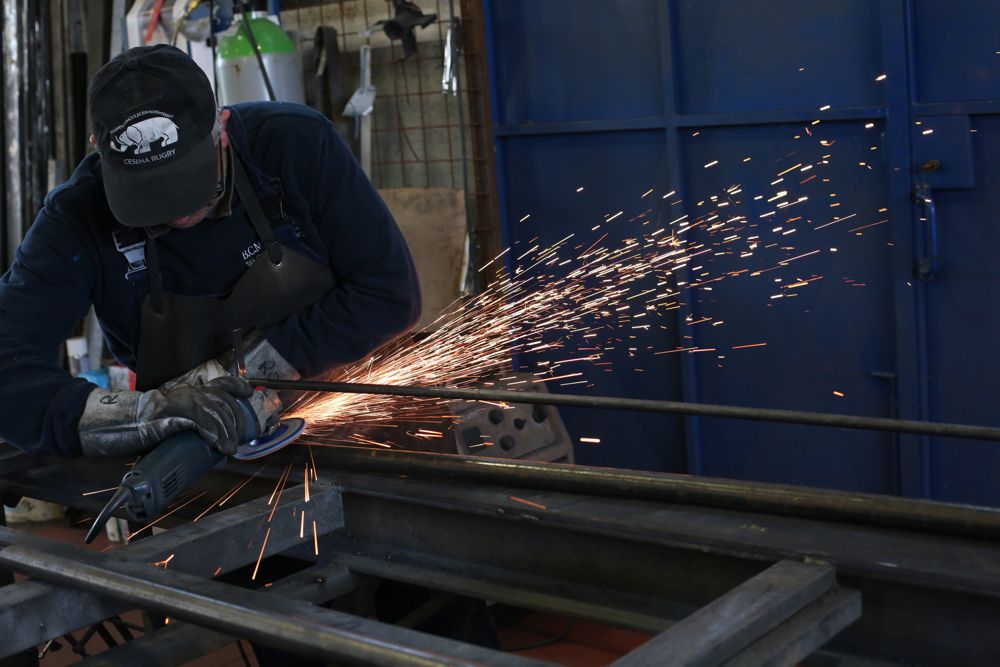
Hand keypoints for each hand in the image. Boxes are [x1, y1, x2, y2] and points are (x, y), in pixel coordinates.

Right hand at [78, 377, 256, 456]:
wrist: (117, 423)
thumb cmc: (145, 425)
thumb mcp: (175, 417)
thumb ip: (194, 420)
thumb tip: (214, 437)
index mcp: (190, 390)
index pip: (221, 383)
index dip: (237, 386)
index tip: (249, 392)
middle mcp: (189, 391)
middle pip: (224, 403)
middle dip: (234, 422)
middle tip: (236, 440)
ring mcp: (181, 401)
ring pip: (216, 413)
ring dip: (226, 432)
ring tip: (229, 448)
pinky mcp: (172, 414)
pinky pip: (200, 422)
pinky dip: (213, 433)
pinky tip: (219, 445)